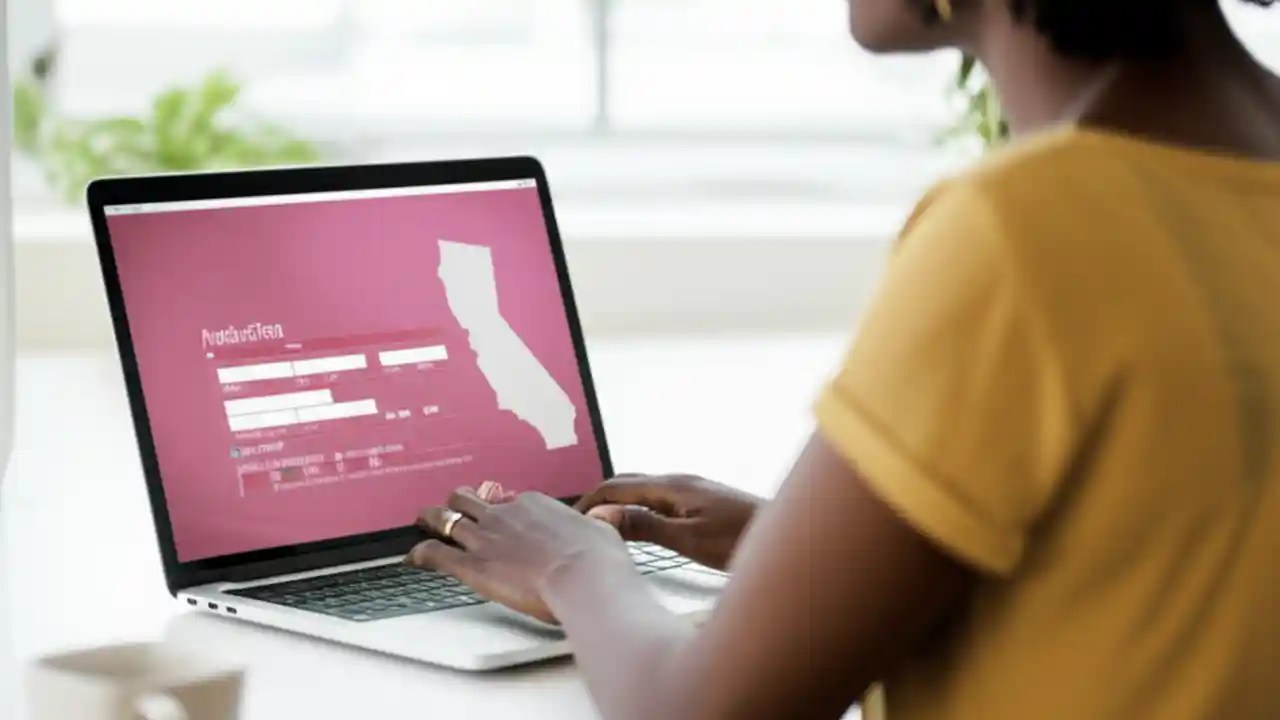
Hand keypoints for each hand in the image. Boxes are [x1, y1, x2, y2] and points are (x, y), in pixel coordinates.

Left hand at [409, 487, 632, 624]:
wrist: (583, 578)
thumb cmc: (597, 559)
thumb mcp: (602, 530)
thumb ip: (593, 524)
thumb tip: (601, 522)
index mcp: (535, 505)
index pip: (510, 502)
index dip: (504, 510)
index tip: (505, 517)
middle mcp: (505, 515)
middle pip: (469, 500)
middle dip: (458, 503)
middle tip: (453, 508)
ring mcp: (485, 538)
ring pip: (446, 517)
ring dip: (432, 518)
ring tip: (424, 520)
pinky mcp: (471, 565)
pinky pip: (435, 553)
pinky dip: (421, 553)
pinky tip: (413, 556)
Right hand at [574, 474, 763, 571]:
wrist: (785, 537)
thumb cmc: (740, 541)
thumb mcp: (689, 539)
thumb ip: (645, 526)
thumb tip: (601, 515)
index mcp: (672, 486)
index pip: (617, 485)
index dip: (590, 501)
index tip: (568, 521)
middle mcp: (679, 481)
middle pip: (628, 484)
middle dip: (600, 500)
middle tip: (578, 526)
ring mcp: (691, 490)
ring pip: (643, 492)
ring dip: (618, 505)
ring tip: (599, 529)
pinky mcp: (700, 502)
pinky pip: (657, 500)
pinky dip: (637, 510)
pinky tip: (637, 529)